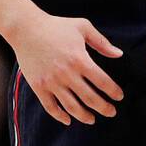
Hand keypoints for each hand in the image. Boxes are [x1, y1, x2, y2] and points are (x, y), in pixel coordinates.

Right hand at [7, 12, 124, 125]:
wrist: (26, 29)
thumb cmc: (56, 26)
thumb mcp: (83, 27)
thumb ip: (102, 42)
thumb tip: (119, 54)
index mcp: (80, 59)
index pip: (102, 81)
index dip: (113, 91)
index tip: (119, 97)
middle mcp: (67, 74)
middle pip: (90, 98)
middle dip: (104, 108)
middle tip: (111, 112)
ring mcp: (52, 82)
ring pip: (71, 107)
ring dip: (84, 116)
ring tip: (92, 119)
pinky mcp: (38, 86)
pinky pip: (51, 107)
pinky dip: (60, 116)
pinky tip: (68, 120)